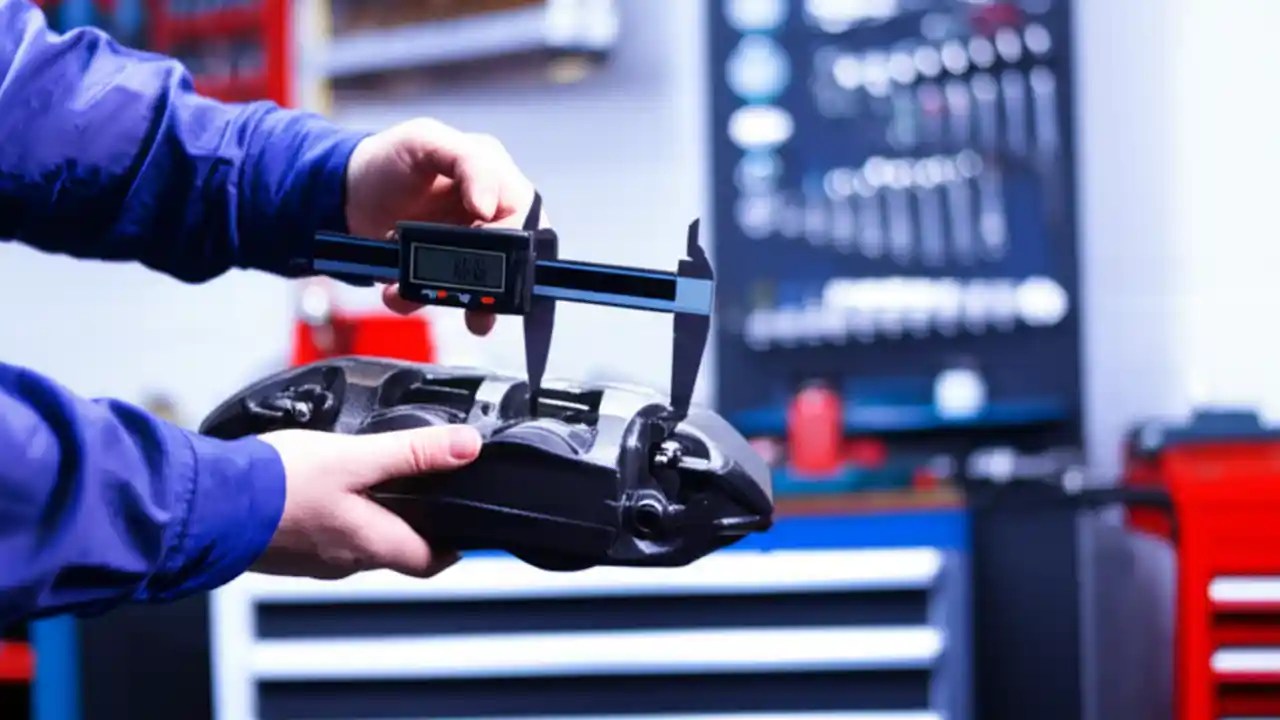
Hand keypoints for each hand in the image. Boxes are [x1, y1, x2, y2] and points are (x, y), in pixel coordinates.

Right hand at [254, 424, 481, 579]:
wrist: (207, 502)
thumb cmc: (279, 485)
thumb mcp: (356, 457)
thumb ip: (413, 452)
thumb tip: (467, 447)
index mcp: (372, 544)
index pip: (429, 561)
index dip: (452, 545)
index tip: (463, 529)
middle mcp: (344, 561)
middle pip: (394, 550)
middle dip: (411, 525)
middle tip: (421, 493)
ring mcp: (310, 559)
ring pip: (356, 542)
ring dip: (370, 516)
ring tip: (373, 480)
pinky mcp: (281, 548)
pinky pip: (321, 536)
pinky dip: (333, 515)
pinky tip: (321, 487)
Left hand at [345, 118, 547, 336]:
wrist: (343, 194)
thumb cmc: (387, 159)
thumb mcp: (426, 141)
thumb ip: (468, 163)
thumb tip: (488, 209)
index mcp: (495, 179)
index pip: (525, 217)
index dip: (511, 240)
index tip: (482, 251)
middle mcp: (490, 217)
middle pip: (513, 259)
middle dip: (492, 282)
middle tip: (470, 293)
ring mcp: (467, 249)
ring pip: (485, 287)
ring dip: (461, 301)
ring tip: (429, 298)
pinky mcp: (442, 273)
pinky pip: (446, 298)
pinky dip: (423, 300)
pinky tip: (400, 294)